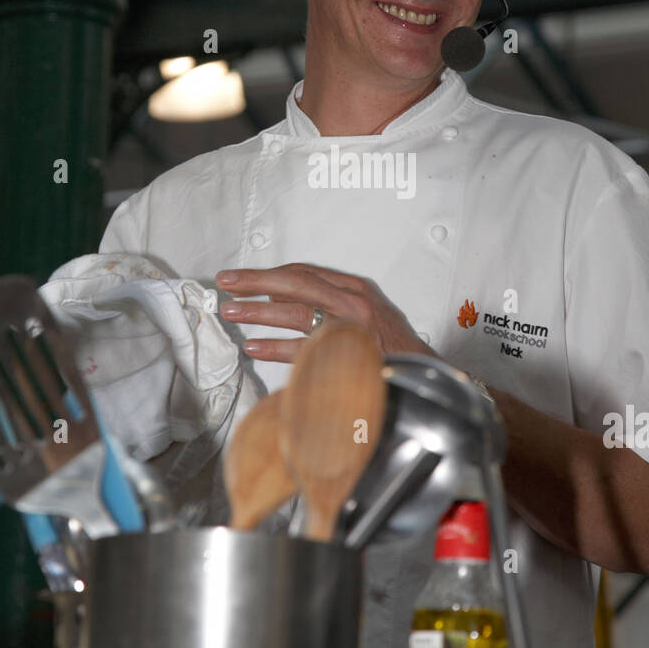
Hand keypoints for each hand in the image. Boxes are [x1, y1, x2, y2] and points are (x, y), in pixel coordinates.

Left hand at [216, 262, 433, 363]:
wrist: (422, 375)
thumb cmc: (387, 346)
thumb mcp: (359, 313)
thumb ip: (322, 302)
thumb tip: (276, 297)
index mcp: (353, 289)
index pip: (304, 272)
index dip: (269, 273)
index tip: (240, 278)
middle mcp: (352, 301)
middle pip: (296, 283)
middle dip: (257, 282)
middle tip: (226, 285)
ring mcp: (351, 326)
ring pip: (296, 312)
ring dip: (259, 312)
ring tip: (232, 313)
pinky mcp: (348, 352)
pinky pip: (304, 348)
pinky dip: (276, 347)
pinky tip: (254, 348)